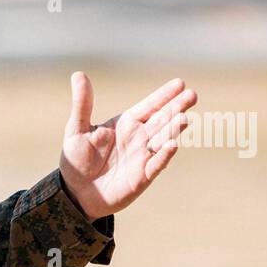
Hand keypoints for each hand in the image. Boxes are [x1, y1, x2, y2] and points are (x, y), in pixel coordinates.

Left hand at [59, 71, 196, 219]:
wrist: (75, 192)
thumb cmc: (77, 160)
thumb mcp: (77, 129)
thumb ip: (82, 104)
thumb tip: (78, 74)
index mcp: (126, 124)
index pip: (149, 106)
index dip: (163, 96)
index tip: (179, 83)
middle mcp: (139, 139)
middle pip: (162, 120)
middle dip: (176, 107)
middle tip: (192, 95)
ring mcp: (143, 157)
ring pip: (162, 140)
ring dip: (174, 129)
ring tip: (184, 117)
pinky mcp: (142, 177)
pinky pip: (156, 165)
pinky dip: (164, 156)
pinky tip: (172, 145)